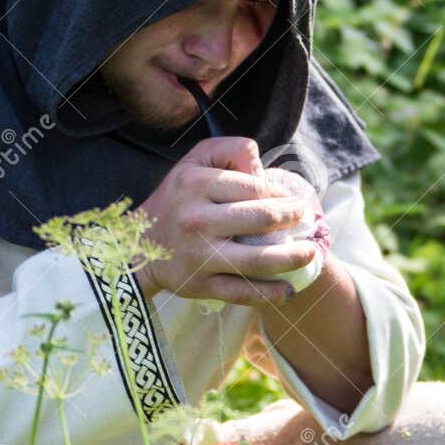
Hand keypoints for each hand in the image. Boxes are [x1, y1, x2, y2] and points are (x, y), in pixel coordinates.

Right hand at [134, 136, 318, 305]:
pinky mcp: (200, 285)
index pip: (254, 187)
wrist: (134, 247)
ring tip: (309, 254)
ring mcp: (199, 256)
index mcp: (195, 185)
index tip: (296, 201)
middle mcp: (196, 220)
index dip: (282, 195)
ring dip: (293, 258)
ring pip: (258, 259)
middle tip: (305, 220)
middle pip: (261, 219)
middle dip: (292, 219)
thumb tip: (263, 167)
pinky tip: (288, 290)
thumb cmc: (174, 200)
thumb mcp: (193, 163)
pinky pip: (242, 292)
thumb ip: (229, 150)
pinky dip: (270, 293)